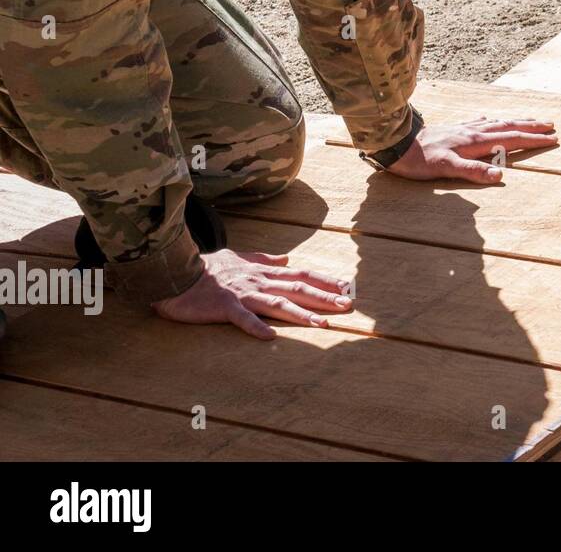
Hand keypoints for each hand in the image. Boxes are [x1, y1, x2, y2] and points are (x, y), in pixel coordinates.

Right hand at [152, 249, 353, 339]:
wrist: (176, 271)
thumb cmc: (208, 268)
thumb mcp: (239, 258)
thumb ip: (264, 260)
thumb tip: (286, 259)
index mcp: (263, 272)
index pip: (301, 275)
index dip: (325, 281)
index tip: (347, 287)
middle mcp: (258, 281)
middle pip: (297, 289)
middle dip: (324, 298)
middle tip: (348, 306)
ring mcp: (242, 293)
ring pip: (277, 304)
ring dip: (301, 315)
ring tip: (322, 325)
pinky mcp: (223, 306)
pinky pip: (241, 318)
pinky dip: (255, 327)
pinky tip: (270, 337)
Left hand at [385, 116, 557, 182]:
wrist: (397, 142)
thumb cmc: (420, 160)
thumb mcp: (446, 168)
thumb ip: (473, 171)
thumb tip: (500, 174)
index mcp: (475, 142)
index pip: (512, 139)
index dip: (533, 140)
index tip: (553, 139)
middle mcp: (473, 132)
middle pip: (509, 126)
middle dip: (532, 126)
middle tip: (552, 125)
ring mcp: (464, 128)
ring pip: (497, 122)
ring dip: (516, 121)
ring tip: (530, 120)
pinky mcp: (454, 128)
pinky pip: (480, 121)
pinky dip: (493, 120)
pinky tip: (490, 118)